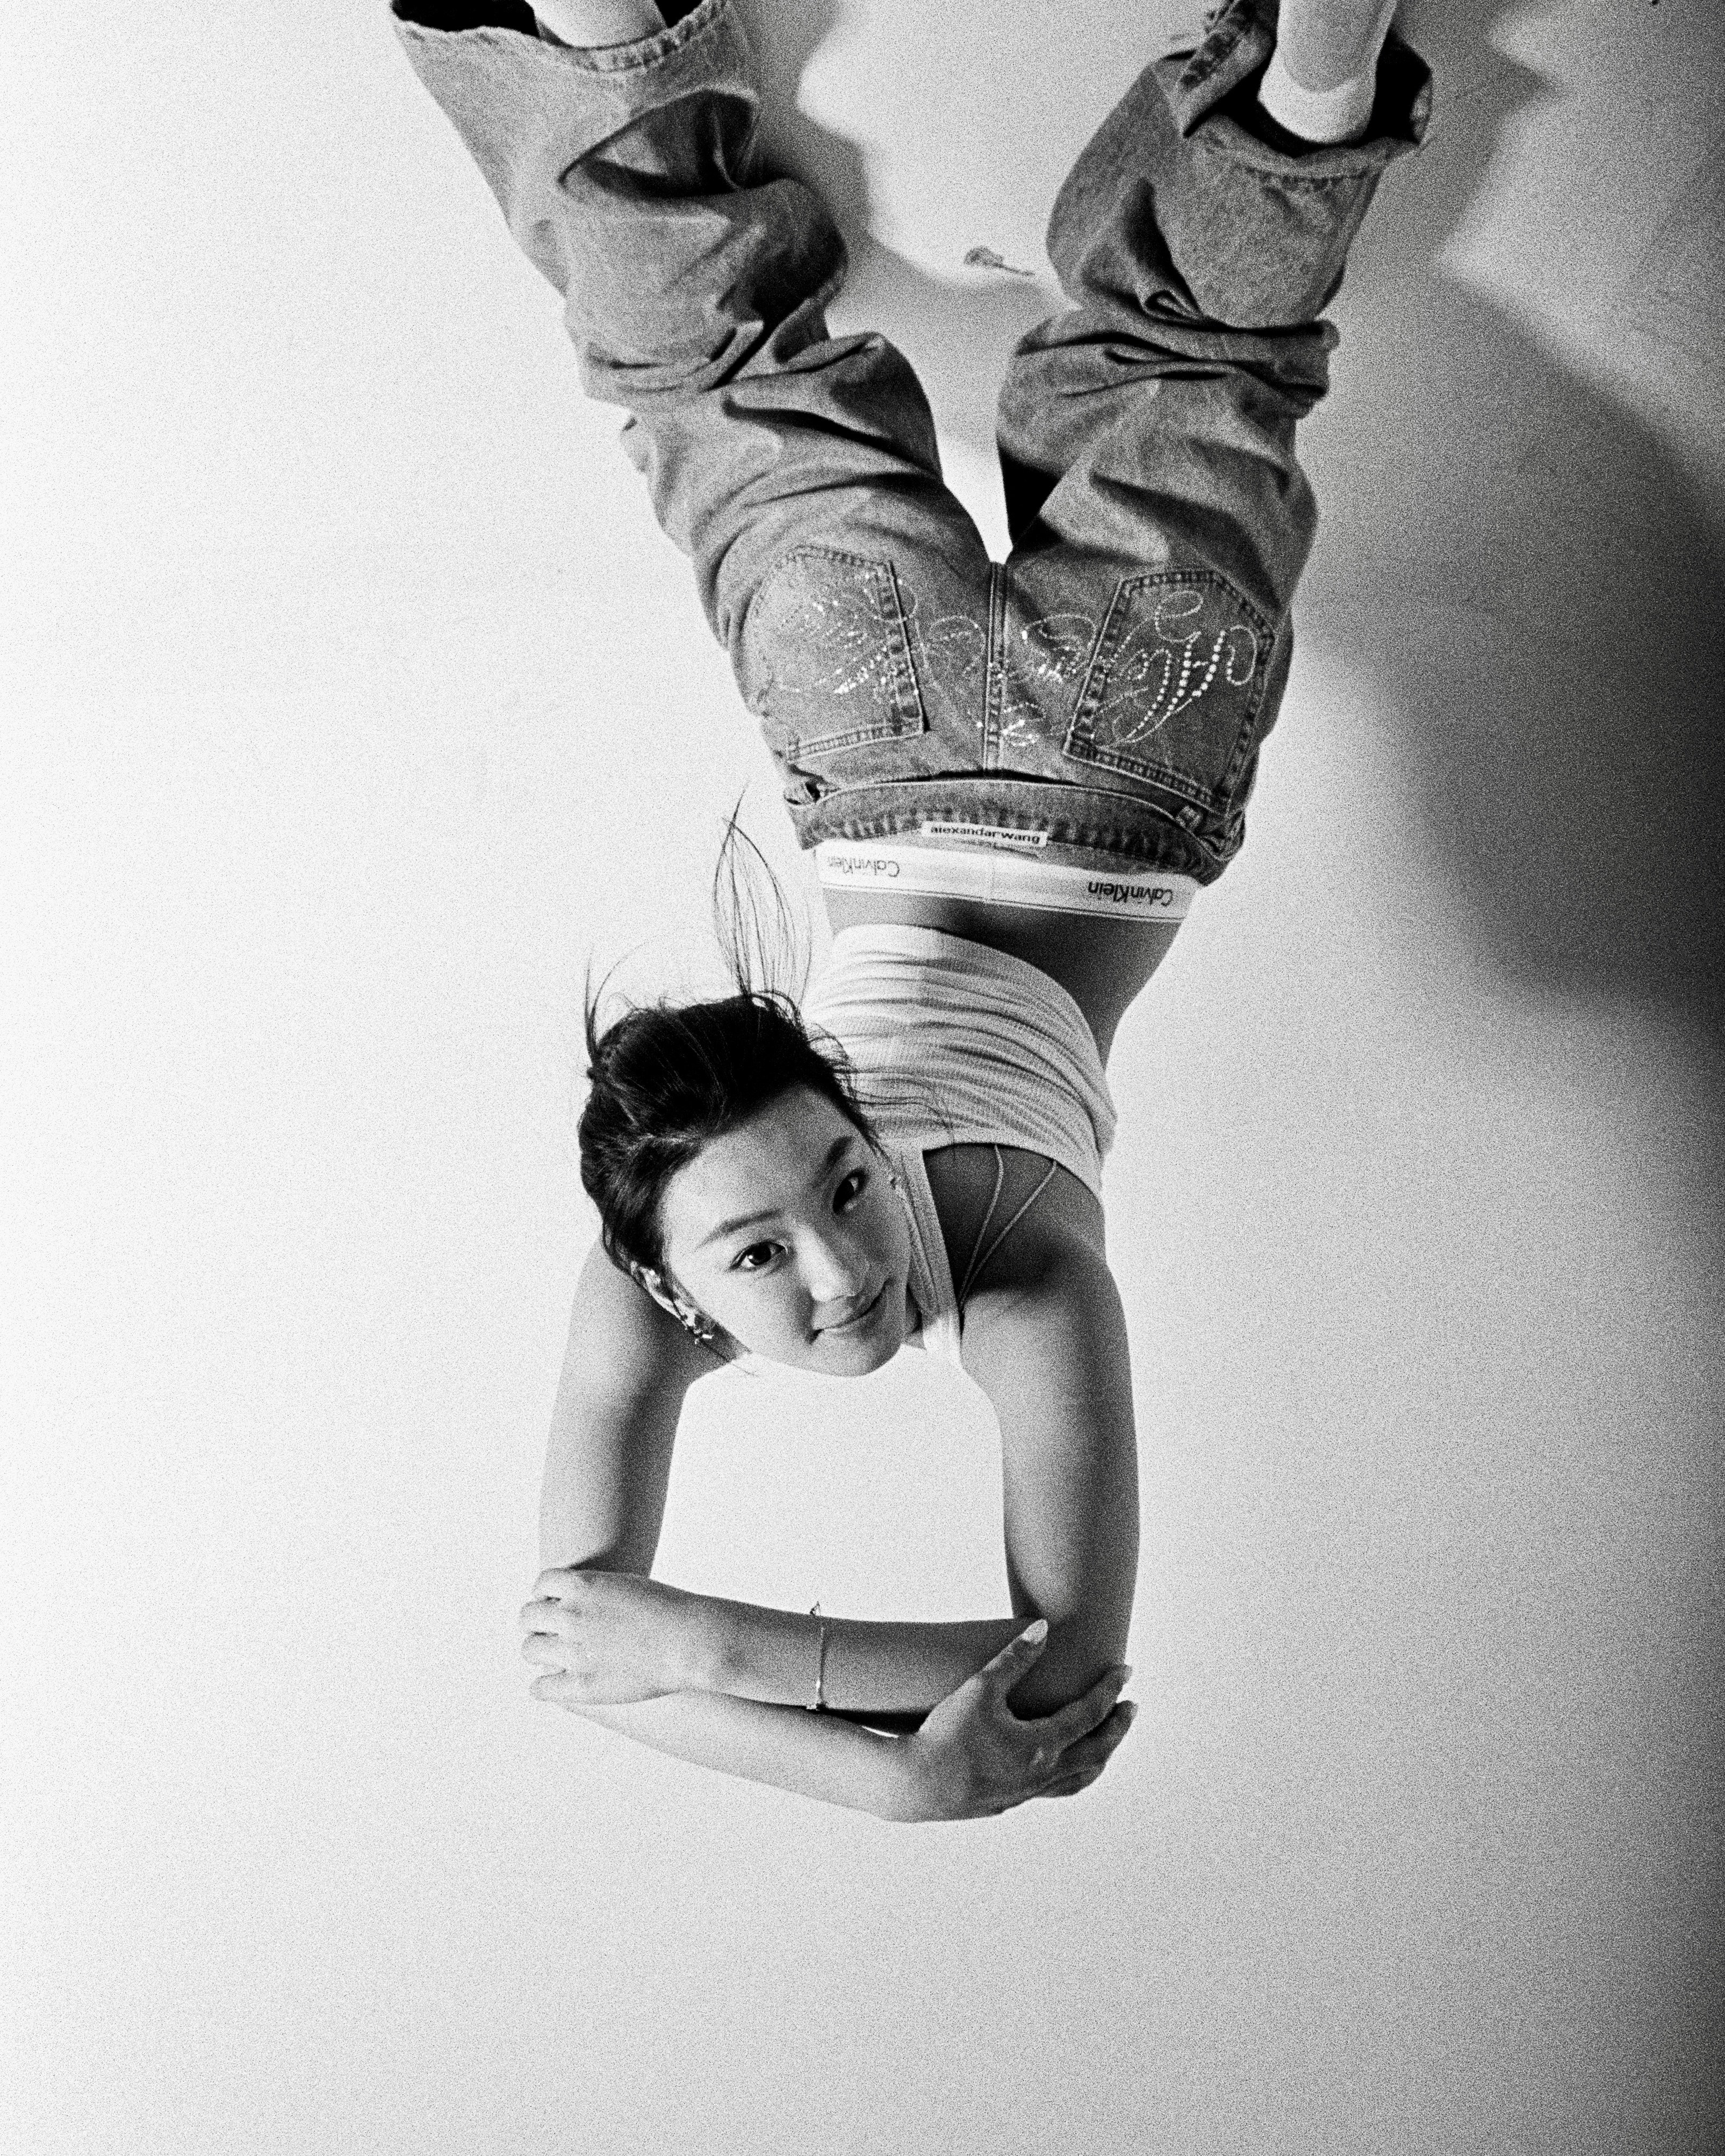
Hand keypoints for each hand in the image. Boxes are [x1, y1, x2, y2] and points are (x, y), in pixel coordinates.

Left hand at [521, 1568, 703, 1703]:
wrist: (690, 1641)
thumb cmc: (669, 1611)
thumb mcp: (627, 1586)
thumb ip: (597, 1591)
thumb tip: (577, 1598)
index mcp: (583, 1586)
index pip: (541, 1584)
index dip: (546, 1594)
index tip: (555, 1603)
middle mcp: (572, 1616)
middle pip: (528, 1616)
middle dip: (538, 1622)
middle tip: (550, 1631)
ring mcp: (574, 1651)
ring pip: (530, 1650)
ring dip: (538, 1650)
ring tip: (552, 1655)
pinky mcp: (582, 1685)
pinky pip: (541, 1688)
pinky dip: (544, 1686)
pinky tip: (555, 1683)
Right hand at [893, 1620, 1135, 1821]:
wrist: (915, 1784)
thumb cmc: (946, 1734)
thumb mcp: (980, 1688)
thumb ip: (1014, 1657)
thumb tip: (1043, 1628)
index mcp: (1041, 1744)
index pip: (1090, 1714)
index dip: (1110, 1689)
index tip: (1125, 1671)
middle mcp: (1042, 1773)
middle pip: (1096, 1751)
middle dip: (1117, 1728)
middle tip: (1130, 1708)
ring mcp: (1026, 1792)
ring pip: (1078, 1779)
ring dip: (1099, 1757)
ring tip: (1107, 1743)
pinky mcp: (1008, 1802)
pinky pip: (1054, 1789)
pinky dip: (1071, 1774)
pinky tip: (1060, 1765)